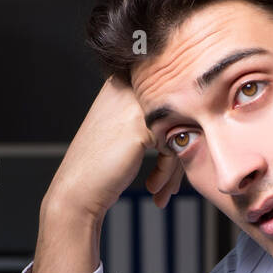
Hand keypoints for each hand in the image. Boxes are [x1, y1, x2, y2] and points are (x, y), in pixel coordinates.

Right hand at [46, 75, 183, 220]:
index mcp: (123, 81)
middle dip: (177, 154)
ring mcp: (136, 104)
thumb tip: (194, 120)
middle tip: (170, 185)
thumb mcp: (124, 130)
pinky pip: (174, 147)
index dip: (172, 136)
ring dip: (174, 167)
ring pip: (177, 132)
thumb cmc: (100, 166)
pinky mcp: (144, 126)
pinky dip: (168, 172)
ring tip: (165, 191)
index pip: (166, 104)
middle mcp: (129, 86)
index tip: (170, 167)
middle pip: (175, 117)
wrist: (77, 189)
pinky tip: (155, 189)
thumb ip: (151, 115)